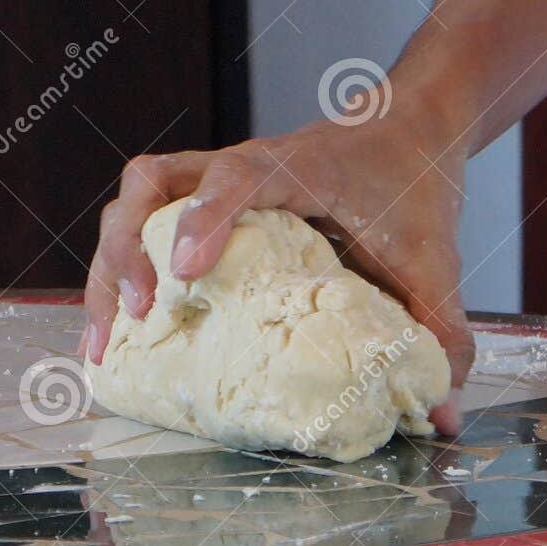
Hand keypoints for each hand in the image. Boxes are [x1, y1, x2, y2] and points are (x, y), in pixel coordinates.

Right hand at [81, 111, 475, 434]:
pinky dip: (120, 269)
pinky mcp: (206, 204)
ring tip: (104, 339)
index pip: (237, 173)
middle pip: (153, 180)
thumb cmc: (413, 184)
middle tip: (133, 314)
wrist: (406, 127)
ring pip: (135, 200)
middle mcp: (243, 166)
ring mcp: (216, 181)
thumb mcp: (436, 258)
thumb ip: (442, 331)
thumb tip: (441, 418)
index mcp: (298, 165)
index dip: (206, 218)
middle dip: (129, 246)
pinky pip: (144, 222)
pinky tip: (118, 328)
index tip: (186, 271)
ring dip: (109, 264)